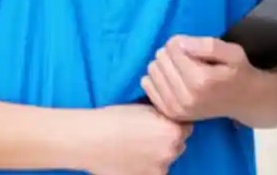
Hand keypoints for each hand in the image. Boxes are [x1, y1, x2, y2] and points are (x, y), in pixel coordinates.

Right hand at [74, 103, 192, 174]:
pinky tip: (130, 158)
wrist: (91, 139)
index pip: (186, 127)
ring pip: (165, 160)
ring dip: (157, 155)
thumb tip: (171, 118)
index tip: (159, 122)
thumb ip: (163, 116)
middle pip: (178, 145)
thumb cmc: (113, 119)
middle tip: (145, 134)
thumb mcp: (143, 108)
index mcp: (172, 131)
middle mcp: (171, 152)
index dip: (172, 123)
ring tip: (135, 147)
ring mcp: (160, 169)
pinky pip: (153, 172)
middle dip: (167, 140)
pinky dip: (145, 166)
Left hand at [141, 35, 258, 121]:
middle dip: (172, 53)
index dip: (182, 42)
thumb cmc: (238, 73)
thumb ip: (207, 45)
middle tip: (189, 58)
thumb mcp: (232, 52)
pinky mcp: (170, 112)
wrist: (244, 101)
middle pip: (161, 59)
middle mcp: (186, 97)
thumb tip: (178, 43)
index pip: (173, 48)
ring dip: (164, 65)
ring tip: (181, 68)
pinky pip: (147, 85)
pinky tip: (172, 78)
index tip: (194, 47)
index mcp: (201, 80)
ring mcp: (176, 108)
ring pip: (152, 70)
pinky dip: (156, 78)